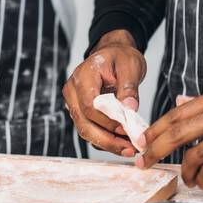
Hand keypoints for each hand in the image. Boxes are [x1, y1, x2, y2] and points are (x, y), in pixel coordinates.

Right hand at [61, 30, 146, 156]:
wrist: (113, 54)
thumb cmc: (120, 57)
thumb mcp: (130, 65)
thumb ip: (129, 87)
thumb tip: (129, 108)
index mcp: (83, 76)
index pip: (90, 106)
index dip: (108, 121)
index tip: (127, 128)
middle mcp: (73, 91)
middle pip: (84, 123)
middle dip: (107, 139)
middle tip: (129, 148)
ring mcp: (74, 103)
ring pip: (85, 130)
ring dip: (106, 143)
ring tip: (129, 149)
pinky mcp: (80, 112)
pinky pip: (90, 130)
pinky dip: (105, 140)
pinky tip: (122, 144)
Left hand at [137, 85, 202, 187]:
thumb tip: (178, 101)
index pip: (176, 115)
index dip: (155, 129)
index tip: (141, 141)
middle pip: (177, 134)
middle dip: (155, 150)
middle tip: (143, 162)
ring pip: (194, 157)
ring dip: (184, 172)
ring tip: (186, 178)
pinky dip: (202, 180)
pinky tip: (202, 183)